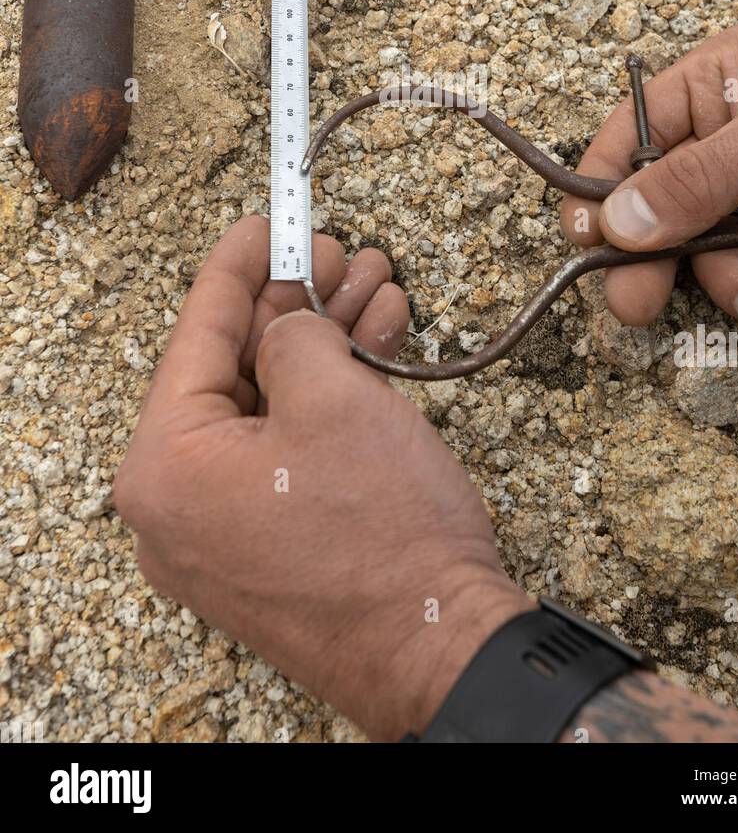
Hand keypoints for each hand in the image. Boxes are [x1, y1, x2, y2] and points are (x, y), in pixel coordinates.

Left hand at [114, 216, 528, 740]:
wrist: (444, 645)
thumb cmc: (383, 532)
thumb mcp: (334, 396)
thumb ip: (294, 333)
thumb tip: (288, 325)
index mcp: (164, 466)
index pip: (196, 335)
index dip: (239, 265)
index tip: (266, 221)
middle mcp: (176, 508)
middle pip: (234, 370)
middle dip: (296, 305)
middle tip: (338, 256)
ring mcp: (222, 534)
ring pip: (270, 408)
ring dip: (325, 346)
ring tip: (378, 291)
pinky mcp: (269, 548)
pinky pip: (287, 453)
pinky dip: (329, 402)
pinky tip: (380, 346)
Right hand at [561, 24, 737, 329]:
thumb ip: (698, 180)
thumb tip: (617, 220)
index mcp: (720, 87)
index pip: (635, 135)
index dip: (603, 185)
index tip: (585, 238)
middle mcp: (733, 143)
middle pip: (661, 209)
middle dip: (659, 259)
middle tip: (635, 308)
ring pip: (710, 259)